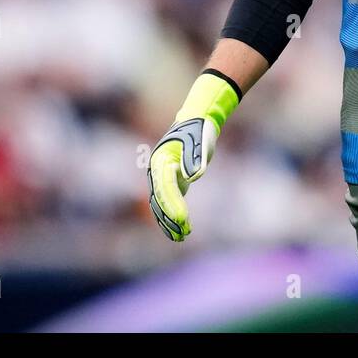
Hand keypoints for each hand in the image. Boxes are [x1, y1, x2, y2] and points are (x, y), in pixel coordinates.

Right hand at [147, 71, 239, 241]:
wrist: (197, 121)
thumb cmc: (199, 130)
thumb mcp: (201, 140)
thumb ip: (195, 157)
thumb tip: (192, 176)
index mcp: (162, 160)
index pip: (165, 187)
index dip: (173, 204)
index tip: (182, 219)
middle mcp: (157, 170)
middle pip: (160, 199)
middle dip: (170, 218)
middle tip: (183, 233)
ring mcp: (161, 177)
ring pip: (160, 205)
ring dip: (169, 222)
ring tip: (181, 237)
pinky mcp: (170, 182)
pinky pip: (167, 203)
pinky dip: (172, 217)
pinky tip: (181, 230)